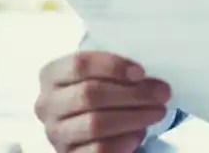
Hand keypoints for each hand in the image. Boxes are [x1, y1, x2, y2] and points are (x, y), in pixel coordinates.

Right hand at [35, 51, 172, 152]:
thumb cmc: (101, 90)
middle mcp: (47, 104)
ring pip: (95, 124)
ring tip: (158, 111)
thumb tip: (149, 75)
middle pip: (90, 95)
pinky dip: (123, 141)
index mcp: (52, 74)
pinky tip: (140, 133)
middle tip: (162, 93)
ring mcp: (55, 133)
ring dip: (134, 117)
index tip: (141, 72)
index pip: (79, 64)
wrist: (93, 124)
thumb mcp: (103, 74)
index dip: (112, 66)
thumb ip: (117, 68)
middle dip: (132, 94)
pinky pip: (98, 150)